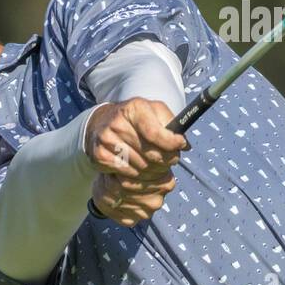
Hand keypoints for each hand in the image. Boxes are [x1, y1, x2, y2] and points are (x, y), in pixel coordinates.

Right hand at [85, 98, 189, 225]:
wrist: (103, 123)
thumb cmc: (135, 119)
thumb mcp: (154, 112)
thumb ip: (172, 124)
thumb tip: (185, 145)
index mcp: (134, 108)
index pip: (156, 132)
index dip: (172, 143)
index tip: (181, 145)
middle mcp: (118, 123)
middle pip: (151, 153)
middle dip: (166, 160)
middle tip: (171, 160)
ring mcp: (107, 140)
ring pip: (142, 167)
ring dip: (154, 171)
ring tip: (157, 166)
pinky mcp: (100, 156)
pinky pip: (128, 174)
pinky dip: (139, 176)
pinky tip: (141, 169)